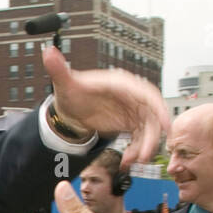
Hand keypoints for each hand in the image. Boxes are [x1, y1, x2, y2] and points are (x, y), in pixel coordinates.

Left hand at [43, 44, 169, 164]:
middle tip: (147, 153)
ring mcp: (132, 110)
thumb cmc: (71, 92)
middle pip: (151, 113)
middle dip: (153, 134)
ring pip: (148, 128)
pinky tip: (126, 161)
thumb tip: (48, 52)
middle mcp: (130, 96)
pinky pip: (140, 137)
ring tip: (134, 160)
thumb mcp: (64, 83)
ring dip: (145, 145)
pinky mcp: (130, 123)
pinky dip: (136, 150)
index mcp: (120, 84)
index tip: (164, 123)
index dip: (156, 107)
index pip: (144, 92)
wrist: (71, 108)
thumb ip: (58, 69)